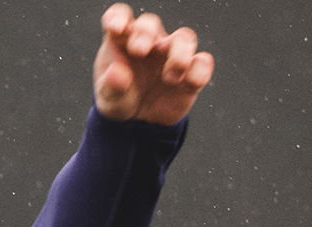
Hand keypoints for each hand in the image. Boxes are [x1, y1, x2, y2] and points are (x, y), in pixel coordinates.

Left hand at [92, 4, 214, 124]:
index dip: (118, 17)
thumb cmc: (121, 100)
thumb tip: (116, 72)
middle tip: (139, 51)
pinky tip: (187, 83)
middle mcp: (149, 42)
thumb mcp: (109, 99)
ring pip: (183, 37)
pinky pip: (202, 63)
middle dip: (145, 32)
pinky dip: (199, 70)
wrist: (138, 124)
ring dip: (178, 53)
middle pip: (151, 23)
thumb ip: (111, 86)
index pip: (120, 16)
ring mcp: (171, 54)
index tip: (116, 28)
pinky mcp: (190, 73)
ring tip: (168, 77)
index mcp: (122, 40)